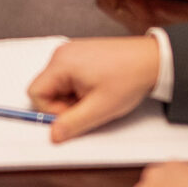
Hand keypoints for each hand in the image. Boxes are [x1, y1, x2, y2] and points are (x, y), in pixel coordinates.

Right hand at [26, 36, 161, 141]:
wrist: (152, 60)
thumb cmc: (129, 78)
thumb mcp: (99, 109)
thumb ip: (72, 124)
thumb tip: (53, 134)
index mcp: (61, 64)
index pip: (35, 93)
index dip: (50, 111)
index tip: (72, 116)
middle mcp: (63, 54)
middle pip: (46, 88)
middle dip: (63, 104)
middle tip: (87, 107)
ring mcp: (72, 52)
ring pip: (58, 84)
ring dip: (72, 97)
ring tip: (95, 97)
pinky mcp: (81, 54)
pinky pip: (69, 76)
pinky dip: (78, 88)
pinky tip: (97, 89)